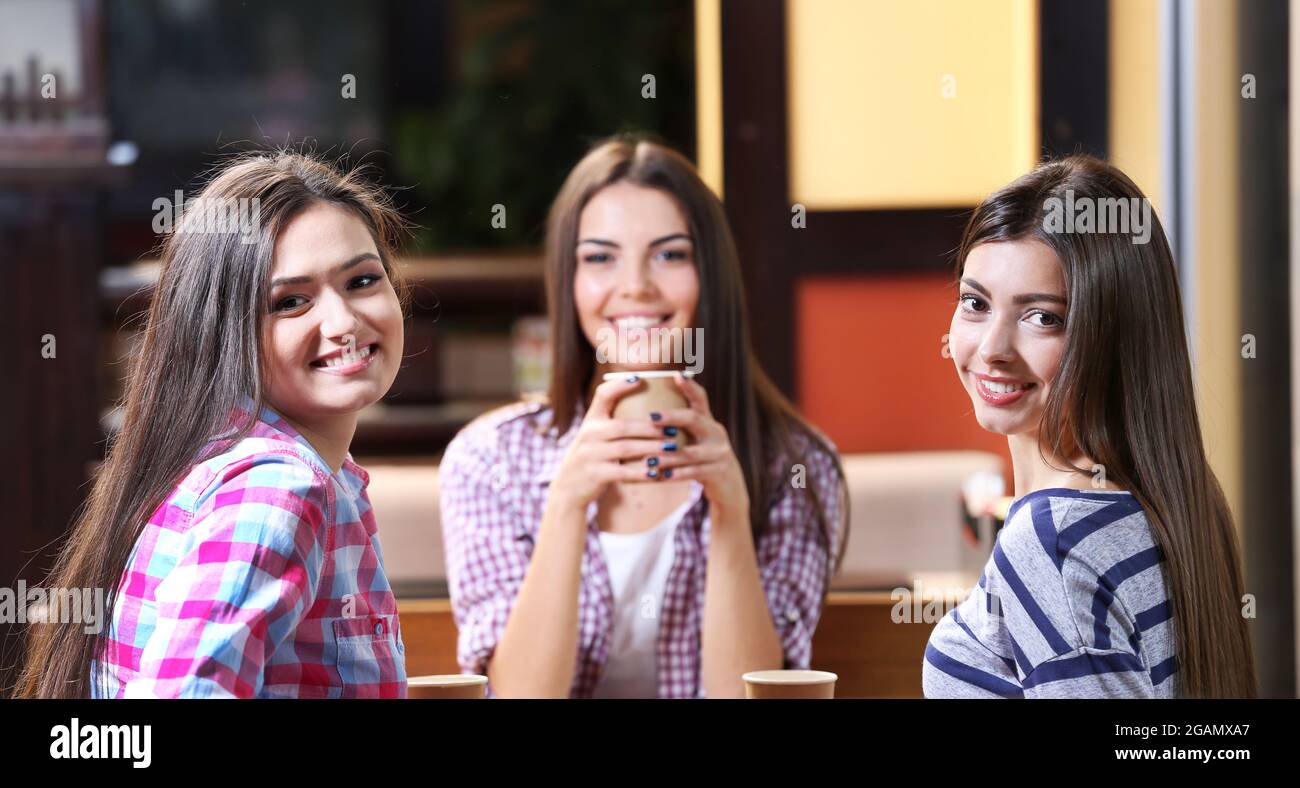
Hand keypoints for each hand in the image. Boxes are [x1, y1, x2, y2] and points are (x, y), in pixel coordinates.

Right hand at [546, 375, 671, 512]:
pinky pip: (623, 473)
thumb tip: (648, 408)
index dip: (619, 386)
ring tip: (671, 448)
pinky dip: (641, 473)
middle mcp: (588, 434)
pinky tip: (657, 472)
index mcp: (591, 420)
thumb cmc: (591, 457)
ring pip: (625, 448)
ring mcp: (590, 454)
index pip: (602, 395)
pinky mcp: (595, 474)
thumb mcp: (595, 435)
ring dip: (651, 448)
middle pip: (622, 426)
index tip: (640, 379)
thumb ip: (613, 422)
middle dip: (650, 427)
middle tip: (672, 428)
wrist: (567, 488)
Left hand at [648, 373, 749, 523]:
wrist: (730, 488)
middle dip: (672, 417)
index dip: (689, 386)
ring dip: (667, 456)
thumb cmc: (703, 460)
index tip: (676, 374)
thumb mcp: (698, 440)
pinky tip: (661, 477)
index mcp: (708, 422)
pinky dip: (677, 475)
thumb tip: (649, 413)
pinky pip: (695, 472)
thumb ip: (681, 427)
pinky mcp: (719, 472)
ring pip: (690, 452)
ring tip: (648, 458)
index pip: (700, 398)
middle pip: (694, 419)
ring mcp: (720, 453)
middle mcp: (716, 433)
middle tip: (651, 417)